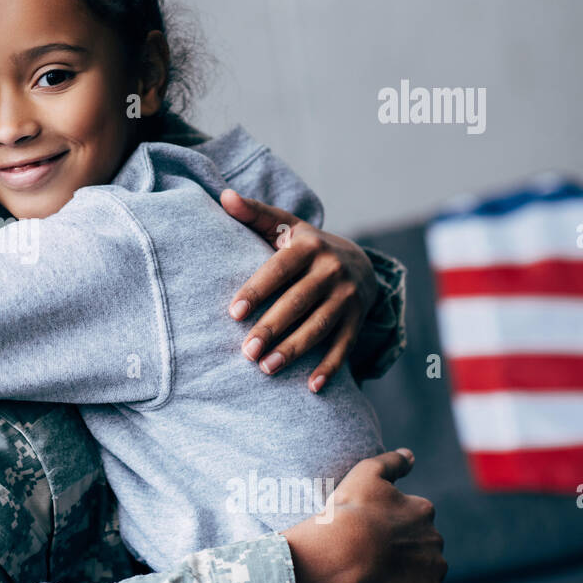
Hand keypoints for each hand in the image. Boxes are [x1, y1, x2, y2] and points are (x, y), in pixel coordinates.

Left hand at [220, 188, 378, 391]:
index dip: (257, 290)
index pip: (279, 270)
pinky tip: (311, 387)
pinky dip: (330, 367)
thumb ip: (254, 214)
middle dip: (272, 328)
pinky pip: (344, 346)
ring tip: (266, 368)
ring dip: (294, 350)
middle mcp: (332, 269)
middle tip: (246, 352)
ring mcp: (348, 296)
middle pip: (298, 302)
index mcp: (308, 245)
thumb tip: (223, 196)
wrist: (358, 260)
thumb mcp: (284, 225)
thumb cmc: (304, 245)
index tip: (234, 313)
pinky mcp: (358, 319)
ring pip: (320, 326)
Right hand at [282, 449, 447, 582]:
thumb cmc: (353, 509)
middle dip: (409, 550)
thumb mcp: (367, 472)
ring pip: (430, 573)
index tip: (378, 531)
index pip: (418, 517)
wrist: (346, 549)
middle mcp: (434, 538)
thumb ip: (392, 462)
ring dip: (416, 577)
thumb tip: (411, 455)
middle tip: (379, 557)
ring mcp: (434, 568)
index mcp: (422, 510)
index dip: (398, 524)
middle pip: (426, 546)